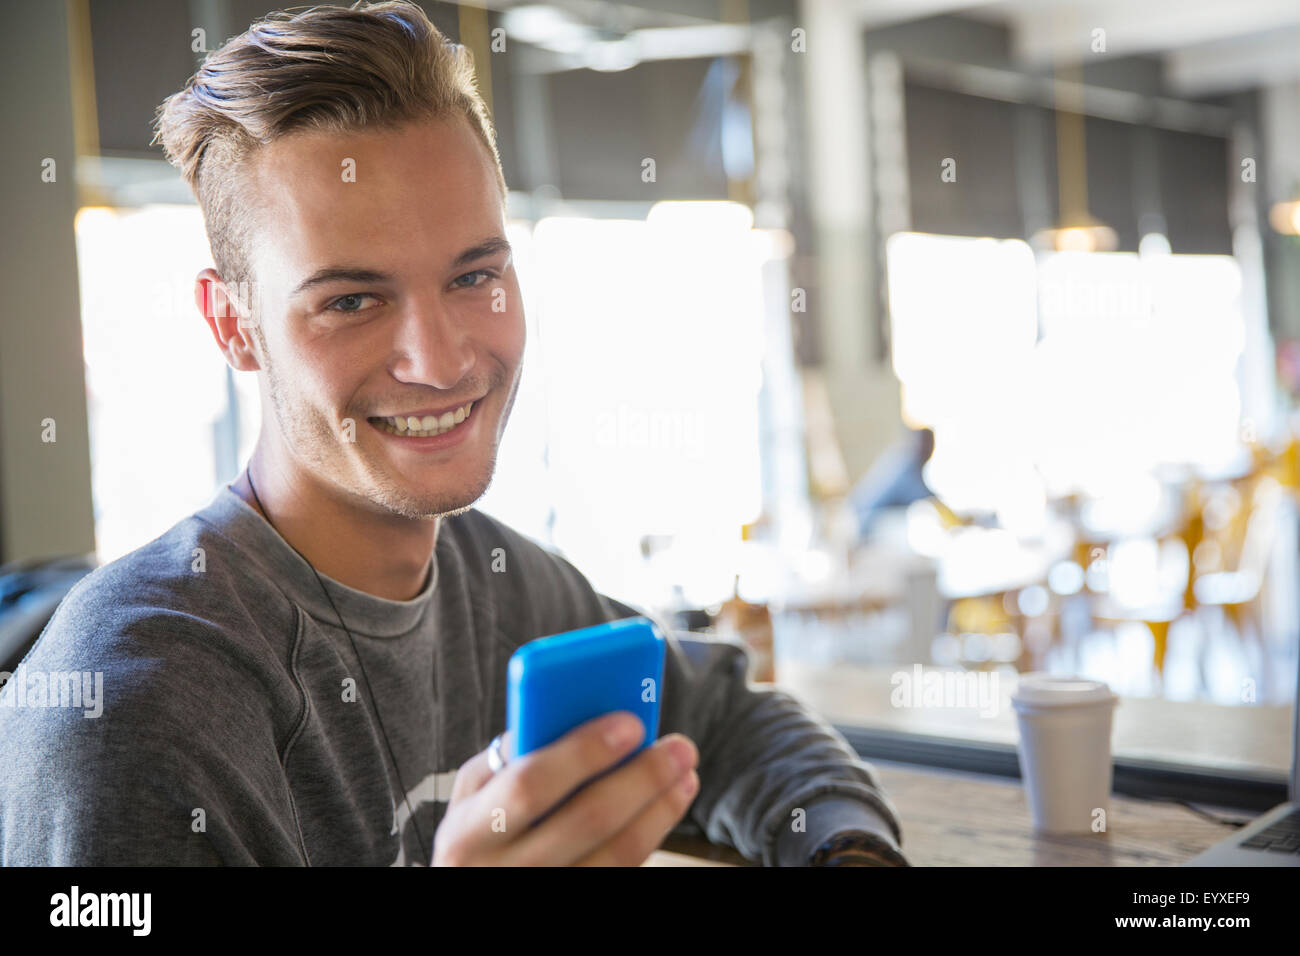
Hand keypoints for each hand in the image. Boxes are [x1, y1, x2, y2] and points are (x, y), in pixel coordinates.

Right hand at [431, 712, 699, 865]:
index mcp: (469, 831)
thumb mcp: (474, 793)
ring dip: (660, 806)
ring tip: (684, 770)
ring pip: (616, 852)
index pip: (530, 785)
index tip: (629, 722)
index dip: (582, 752)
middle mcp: (503, 871)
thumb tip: (572, 710)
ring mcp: (544, 890)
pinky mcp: (573, 900)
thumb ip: (512, 755)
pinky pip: (622, 868)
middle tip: (678, 746)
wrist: (476, 888)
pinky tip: (669, 801)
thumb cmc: (480, 827)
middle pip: (587, 820)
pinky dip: (654, 830)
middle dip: (641, 776)